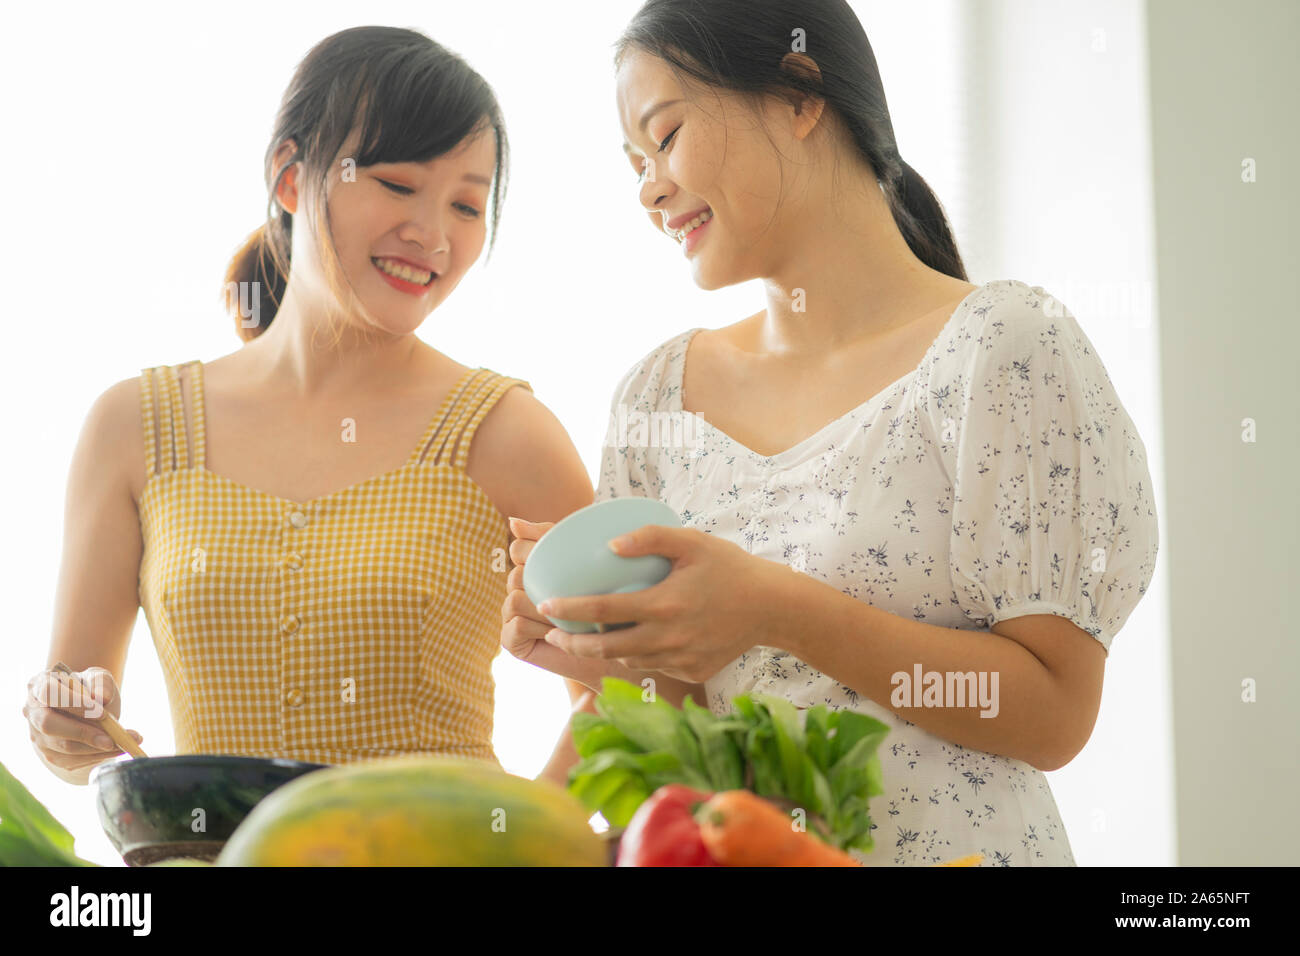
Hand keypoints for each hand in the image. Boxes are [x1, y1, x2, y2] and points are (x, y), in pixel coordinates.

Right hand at [23, 666, 143, 776]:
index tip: (102, 713)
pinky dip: (96, 757)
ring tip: (123, 744)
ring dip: (95, 749)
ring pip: (62, 747)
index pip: (50, 693)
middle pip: (48, 725)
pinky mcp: (50, 754)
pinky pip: (70, 761)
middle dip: (82, 733)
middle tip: (111, 739)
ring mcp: (37, 736)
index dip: (74, 704)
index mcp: (39, 685)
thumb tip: (102, 698)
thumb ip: (101, 683)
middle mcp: (32, 712)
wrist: (86, 709)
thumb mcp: (97, 677)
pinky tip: (115, 750)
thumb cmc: (90, 689)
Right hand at [500, 517, 604, 685]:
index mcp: (532, 568)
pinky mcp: (510, 640)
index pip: (519, 548)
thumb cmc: (608, 604)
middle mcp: (517, 590)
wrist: (618, 648)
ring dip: (547, 608)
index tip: (570, 566)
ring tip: (572, 618)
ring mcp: (511, 615)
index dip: (537, 551)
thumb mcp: (583, 564)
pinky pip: (517, 624)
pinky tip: (560, 634)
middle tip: (578, 597)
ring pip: (515, 597)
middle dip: (547, 585)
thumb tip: (512, 521)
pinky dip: (541, 628)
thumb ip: (549, 537)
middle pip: (517, 573)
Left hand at [534, 523, 790, 683]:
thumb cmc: (730, 568)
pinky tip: (633, 642)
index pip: (603, 610)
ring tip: (586, 638)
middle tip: (554, 633)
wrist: (772, 607)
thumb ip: (650, 537)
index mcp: (663, 604)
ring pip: (628, 661)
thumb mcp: (692, 542)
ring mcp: (680, 659)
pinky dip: (638, 656)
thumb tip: (609, 545)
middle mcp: (668, 638)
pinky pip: (654, 667)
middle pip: (605, 648)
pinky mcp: (691, 672)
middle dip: (573, 643)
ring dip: (603, 652)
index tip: (546, 606)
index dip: (569, 610)